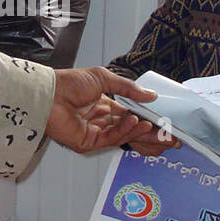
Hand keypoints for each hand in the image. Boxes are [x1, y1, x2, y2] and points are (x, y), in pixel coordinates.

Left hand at [45, 68, 174, 154]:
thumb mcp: (103, 78)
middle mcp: (101, 121)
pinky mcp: (89, 142)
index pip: (131, 115)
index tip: (164, 121)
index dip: (147, 118)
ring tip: (155, 127)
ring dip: (141, 131)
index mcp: (105, 106)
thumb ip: (127, 88)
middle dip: (150, 133)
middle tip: (170, 135)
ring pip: (124, 136)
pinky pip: (112, 138)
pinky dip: (126, 131)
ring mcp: (95, 133)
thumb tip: (150, 95)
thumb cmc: (69, 83)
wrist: (49, 92)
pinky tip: (136, 121)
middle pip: (131, 129)